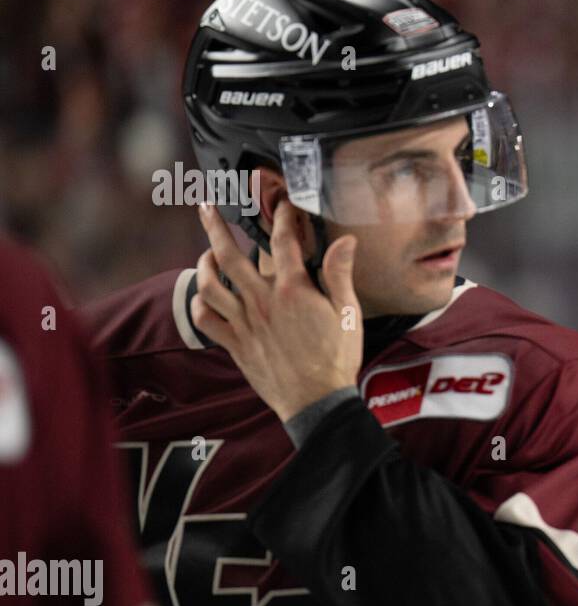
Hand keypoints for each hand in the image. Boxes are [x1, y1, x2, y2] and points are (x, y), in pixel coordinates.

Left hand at [192, 201, 362, 422]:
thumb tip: (346, 241)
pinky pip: (206, 319)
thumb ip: (341, 274)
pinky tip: (207, 295)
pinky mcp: (235, 344)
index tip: (283, 204)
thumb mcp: (348, 313)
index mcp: (292, 290)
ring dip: (203, 263)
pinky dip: (201, 304)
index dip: (282, 217)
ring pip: (209, 285)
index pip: (283, 242)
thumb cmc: (337, 358)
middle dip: (216, 225)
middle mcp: (262, 301)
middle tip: (207, 206)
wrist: (317, 401)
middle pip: (229, 255)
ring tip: (207, 251)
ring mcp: (245, 323)